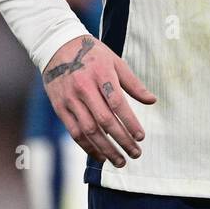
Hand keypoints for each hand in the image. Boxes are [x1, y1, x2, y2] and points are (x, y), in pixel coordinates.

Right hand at [42, 34, 156, 168]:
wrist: (57, 47)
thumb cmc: (92, 54)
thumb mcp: (115, 61)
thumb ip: (133, 83)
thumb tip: (152, 101)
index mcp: (101, 74)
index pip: (117, 103)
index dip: (129, 122)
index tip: (141, 137)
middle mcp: (84, 88)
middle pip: (104, 120)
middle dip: (121, 140)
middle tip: (136, 153)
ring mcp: (70, 99)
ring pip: (89, 130)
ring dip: (105, 149)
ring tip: (120, 161)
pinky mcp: (60, 108)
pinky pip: (74, 132)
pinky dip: (88, 147)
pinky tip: (100, 156)